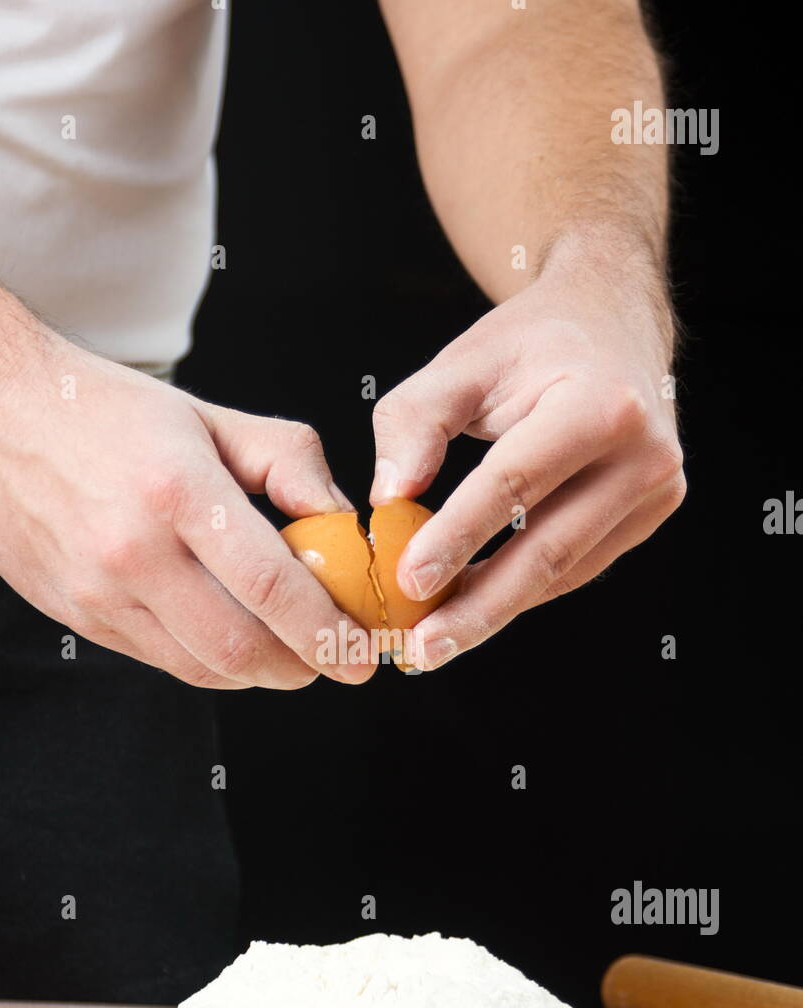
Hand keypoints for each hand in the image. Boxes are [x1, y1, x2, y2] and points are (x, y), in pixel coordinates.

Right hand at [0, 327, 372, 689]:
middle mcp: (133, 551)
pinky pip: (160, 660)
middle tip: (333, 661)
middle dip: (301, 668)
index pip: (270, 588)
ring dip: (259, 675)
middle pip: (239, 648)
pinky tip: (232, 639)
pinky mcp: (77, 615)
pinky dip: (209, 663)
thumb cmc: (110, 412)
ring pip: (199, 668)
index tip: (362, 654)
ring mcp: (99, 592)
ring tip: (289, 653)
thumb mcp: (211, 417)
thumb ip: (289, 464)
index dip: (327, 633)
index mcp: (177, 492)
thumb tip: (344, 524)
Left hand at [369, 237, 684, 670]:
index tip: (408, 582)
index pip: (516, 482)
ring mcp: (654, 492)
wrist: (613, 321)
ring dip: (494, 610)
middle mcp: (641, 454)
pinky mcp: (649, 516)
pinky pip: (576, 567)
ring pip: (562, 571)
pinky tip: (472, 607)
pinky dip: (521, 591)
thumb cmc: (532, 342)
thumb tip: (390, 498)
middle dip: (479, 608)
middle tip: (421, 650)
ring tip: (434, 640)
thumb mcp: (463, 361)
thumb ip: (415, 423)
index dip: (458, 536)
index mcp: (600, 403)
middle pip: (547, 549)